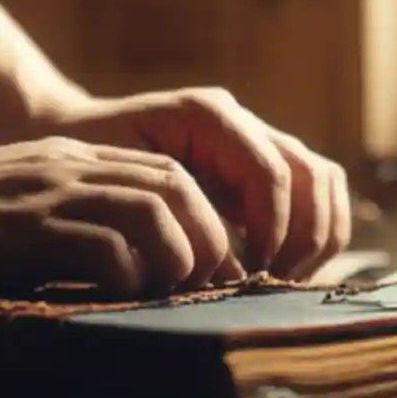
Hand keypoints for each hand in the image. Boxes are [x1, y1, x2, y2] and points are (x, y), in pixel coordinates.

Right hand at [0, 137, 239, 298]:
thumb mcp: (11, 201)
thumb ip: (62, 212)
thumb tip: (122, 259)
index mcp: (66, 158)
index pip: (165, 171)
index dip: (202, 217)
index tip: (204, 265)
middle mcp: (64, 167)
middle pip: (175, 185)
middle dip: (206, 237)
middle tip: (202, 282)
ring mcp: (42, 194)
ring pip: (152, 210)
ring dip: (175, 256)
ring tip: (167, 290)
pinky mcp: (18, 231)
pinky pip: (103, 246)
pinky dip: (126, 274)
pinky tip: (114, 294)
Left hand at [36, 88, 351, 279]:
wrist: (73, 138)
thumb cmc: (88, 166)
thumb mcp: (121, 190)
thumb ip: (177, 220)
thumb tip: (235, 271)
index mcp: (208, 116)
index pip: (272, 173)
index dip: (275, 228)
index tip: (256, 273)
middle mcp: (240, 122)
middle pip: (313, 174)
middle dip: (305, 235)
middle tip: (276, 281)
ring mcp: (254, 142)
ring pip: (323, 182)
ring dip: (316, 236)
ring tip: (282, 278)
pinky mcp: (258, 168)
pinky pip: (310, 195)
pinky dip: (310, 233)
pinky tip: (279, 268)